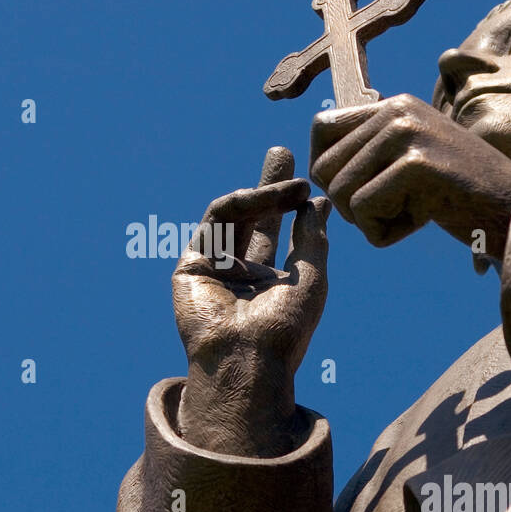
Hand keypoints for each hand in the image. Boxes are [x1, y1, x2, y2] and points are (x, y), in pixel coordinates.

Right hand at [172, 147, 329, 456]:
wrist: (248, 358)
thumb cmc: (286, 329)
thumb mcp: (310, 276)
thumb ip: (311, 237)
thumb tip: (318, 202)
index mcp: (267, 283)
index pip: (276, 233)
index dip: (289, 205)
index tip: (309, 184)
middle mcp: (239, 274)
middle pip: (252, 218)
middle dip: (268, 186)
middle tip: (282, 153)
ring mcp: (213, 269)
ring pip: (235, 216)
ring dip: (264, 192)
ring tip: (293, 179)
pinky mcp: (192, 265)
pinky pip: (217, 220)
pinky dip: (245, 203)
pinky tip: (270, 194)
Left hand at [309, 94, 510, 259]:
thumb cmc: (461, 197)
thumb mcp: (412, 162)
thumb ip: (372, 153)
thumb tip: (316, 165)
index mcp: (394, 106)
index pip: (321, 129)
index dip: (327, 170)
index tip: (356, 192)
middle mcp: (397, 111)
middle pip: (324, 168)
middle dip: (349, 204)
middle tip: (393, 209)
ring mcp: (408, 133)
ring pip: (341, 192)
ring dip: (369, 220)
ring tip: (413, 212)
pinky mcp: (417, 164)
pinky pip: (364, 211)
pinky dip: (384, 233)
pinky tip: (422, 222)